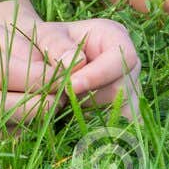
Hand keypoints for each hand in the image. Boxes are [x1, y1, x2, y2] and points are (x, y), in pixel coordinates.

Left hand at [28, 18, 142, 122]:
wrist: (40, 58)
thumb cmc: (45, 43)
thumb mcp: (45, 36)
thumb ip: (56, 45)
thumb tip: (73, 64)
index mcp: (115, 36)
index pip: (123, 57)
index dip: (99, 75)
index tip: (70, 86)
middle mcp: (128, 63)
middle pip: (124, 89)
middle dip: (91, 99)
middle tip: (62, 100)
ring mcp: (129, 89)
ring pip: (122, 113)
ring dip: (92, 116)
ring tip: (66, 110)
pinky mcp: (122, 111)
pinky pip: (119, 128)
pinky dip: (99, 132)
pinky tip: (78, 132)